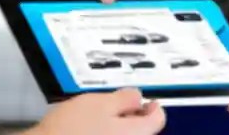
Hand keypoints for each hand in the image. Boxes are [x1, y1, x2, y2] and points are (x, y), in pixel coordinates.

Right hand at [27, 89, 163, 134]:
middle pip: (142, 131)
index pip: (157, 119)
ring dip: (118, 128)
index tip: (146, 101)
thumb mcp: (100, 102)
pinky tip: (90, 131)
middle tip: (116, 107)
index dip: (152, 105)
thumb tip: (138, 97)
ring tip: (98, 119)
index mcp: (135, 134)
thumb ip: (125, 99)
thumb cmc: (70, 130)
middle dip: (132, 117)